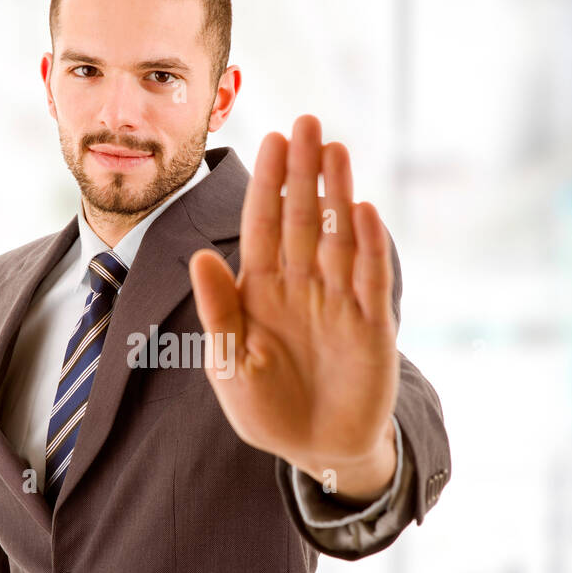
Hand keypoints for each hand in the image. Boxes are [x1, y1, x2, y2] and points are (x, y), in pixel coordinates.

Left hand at [188, 115, 398, 501]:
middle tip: (308, 122)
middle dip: (304, 172)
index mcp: (261, 292)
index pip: (264, 227)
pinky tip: (361, 211)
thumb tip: (200, 256)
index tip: (272, 141)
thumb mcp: (230, 366)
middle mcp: (302, 287)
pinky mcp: (372, 326)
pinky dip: (366, 247)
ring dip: (337, 194)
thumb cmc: (267, 409)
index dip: (268, 186)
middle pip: (303, 219)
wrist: (317, 450)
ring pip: (338, 238)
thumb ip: (218, 313)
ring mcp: (339, 302)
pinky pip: (368, 279)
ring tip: (336, 150)